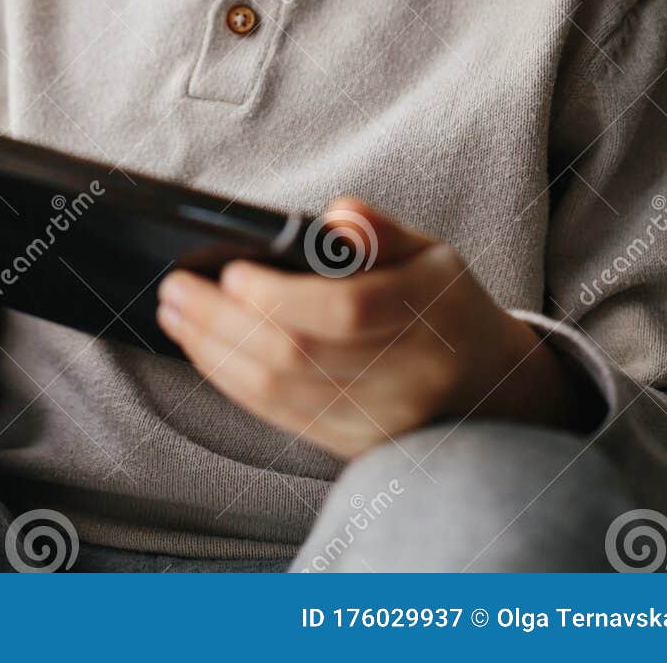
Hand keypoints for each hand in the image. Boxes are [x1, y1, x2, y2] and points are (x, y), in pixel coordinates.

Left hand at [156, 196, 603, 459]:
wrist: (492, 388)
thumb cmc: (446, 304)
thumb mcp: (429, 251)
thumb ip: (380, 230)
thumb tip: (337, 218)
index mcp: (427, 316)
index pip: (344, 312)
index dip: (279, 297)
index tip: (230, 272)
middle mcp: (404, 377)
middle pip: (296, 356)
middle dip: (222, 322)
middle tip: (175, 289)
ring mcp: (378, 422)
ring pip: (280, 394)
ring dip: (214, 354)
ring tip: (175, 316)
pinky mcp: (354, 449)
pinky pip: (281, 419)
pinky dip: (233, 384)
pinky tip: (204, 352)